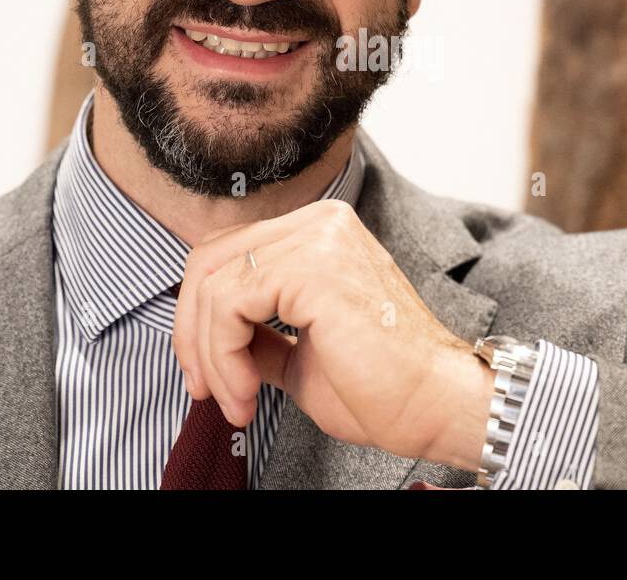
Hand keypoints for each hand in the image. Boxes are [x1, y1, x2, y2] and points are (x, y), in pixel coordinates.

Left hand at [171, 199, 495, 467]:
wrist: (434, 405)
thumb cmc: (382, 386)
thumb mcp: (298, 351)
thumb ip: (256, 329)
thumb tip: (207, 334)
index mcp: (321, 231)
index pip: (228, 252)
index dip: (199, 314)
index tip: (207, 373)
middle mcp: (320, 222)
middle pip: (209, 259)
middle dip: (192, 332)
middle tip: (204, 388)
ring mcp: (317, 238)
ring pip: (213, 287)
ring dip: (211, 357)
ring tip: (237, 402)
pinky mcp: (311, 267)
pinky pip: (228, 306)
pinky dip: (223, 358)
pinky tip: (247, 394)